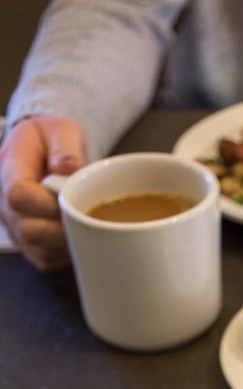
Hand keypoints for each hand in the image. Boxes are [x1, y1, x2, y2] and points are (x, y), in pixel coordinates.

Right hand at [0, 116, 86, 270]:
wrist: (44, 153)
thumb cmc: (52, 140)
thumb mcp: (60, 129)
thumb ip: (65, 144)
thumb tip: (68, 167)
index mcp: (9, 169)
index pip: (19, 195)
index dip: (49, 203)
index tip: (72, 197)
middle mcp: (5, 203)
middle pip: (29, 230)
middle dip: (64, 227)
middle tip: (87, 215)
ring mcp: (15, 227)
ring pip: (39, 250)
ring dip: (68, 242)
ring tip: (86, 224)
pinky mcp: (29, 245)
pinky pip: (47, 260)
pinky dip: (67, 252)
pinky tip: (79, 235)